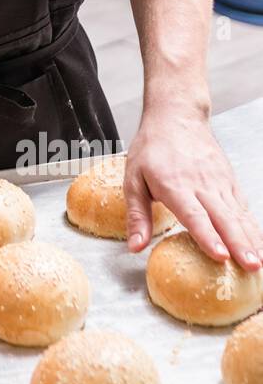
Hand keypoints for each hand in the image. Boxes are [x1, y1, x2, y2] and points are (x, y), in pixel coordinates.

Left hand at [124, 105, 262, 270]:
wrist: (176, 116)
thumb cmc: (151, 148)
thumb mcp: (133, 179)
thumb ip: (136, 215)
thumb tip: (135, 247)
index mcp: (174, 185)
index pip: (194, 214)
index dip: (207, 236)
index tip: (219, 255)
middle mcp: (201, 185)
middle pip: (223, 218)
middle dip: (239, 244)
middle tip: (251, 267)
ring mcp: (219, 182)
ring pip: (238, 215)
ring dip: (251, 240)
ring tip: (259, 263)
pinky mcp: (229, 180)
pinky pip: (243, 207)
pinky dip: (252, 226)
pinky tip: (259, 245)